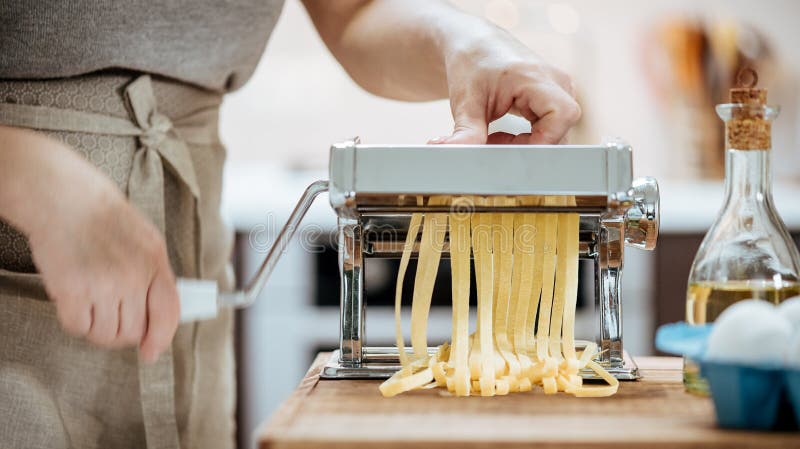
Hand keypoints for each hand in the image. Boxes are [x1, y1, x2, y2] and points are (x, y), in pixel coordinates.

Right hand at [0, 126, 178, 361]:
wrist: (63, 197)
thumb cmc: (103, 216)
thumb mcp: (145, 240)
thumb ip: (155, 275)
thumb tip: (159, 314)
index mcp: (155, 263)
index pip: (169, 313)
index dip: (161, 338)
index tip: (151, 351)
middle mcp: (133, 277)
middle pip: (134, 331)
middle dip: (123, 332)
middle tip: (111, 316)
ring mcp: (103, 286)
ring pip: (106, 335)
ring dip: (98, 327)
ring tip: (92, 305)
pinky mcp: (72, 291)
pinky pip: (78, 327)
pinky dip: (76, 321)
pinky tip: (74, 301)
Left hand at [434, 30, 580, 144]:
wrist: (476, 46)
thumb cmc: (472, 66)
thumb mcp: (465, 101)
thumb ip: (466, 132)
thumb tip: (456, 152)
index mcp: (536, 77)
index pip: (562, 114)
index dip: (543, 140)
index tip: (513, 150)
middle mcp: (555, 82)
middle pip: (560, 130)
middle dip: (528, 146)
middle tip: (494, 144)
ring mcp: (558, 91)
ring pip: (556, 133)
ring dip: (526, 144)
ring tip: (496, 138)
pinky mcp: (554, 100)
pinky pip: (550, 130)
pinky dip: (528, 139)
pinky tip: (504, 135)